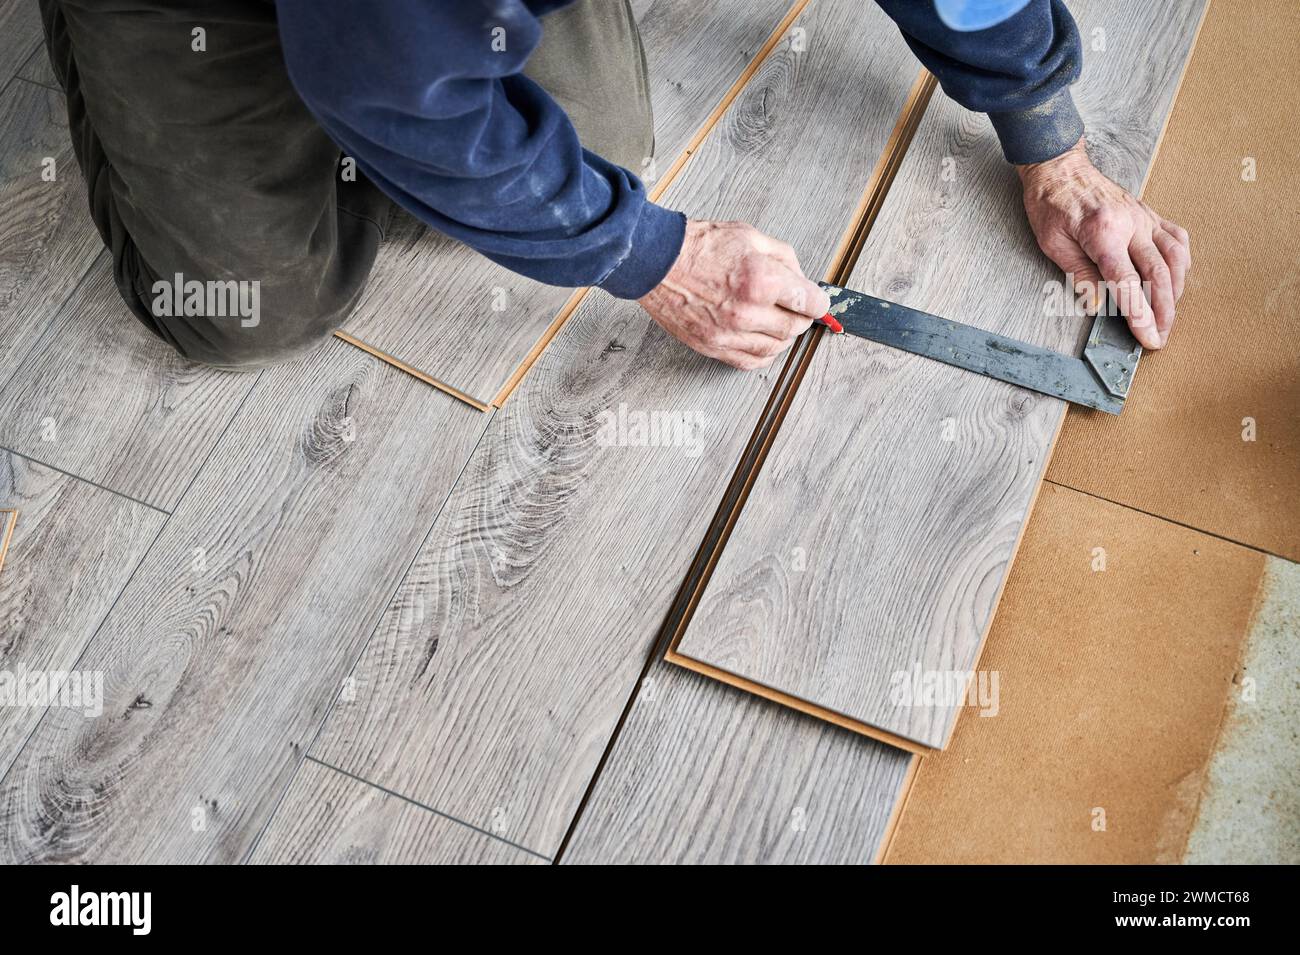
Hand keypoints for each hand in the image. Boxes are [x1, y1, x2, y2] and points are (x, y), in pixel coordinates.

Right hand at [638, 220, 830, 369]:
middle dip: (801, 318)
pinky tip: (762, 340)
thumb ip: (784, 257)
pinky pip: (751, 362)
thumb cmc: (698, 246)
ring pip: (776, 348)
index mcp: (761, 280)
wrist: (656, 262)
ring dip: (783, 337)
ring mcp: (729, 334)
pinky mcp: (713, 346)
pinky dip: (764, 354)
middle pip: (795, 328)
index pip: (810, 303)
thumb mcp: (750, 236)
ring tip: (777, 322)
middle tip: (795, 309)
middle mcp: (747, 311)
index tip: (817, 302)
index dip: (818, 302)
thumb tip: (801, 279)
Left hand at [1018, 138, 1189, 348]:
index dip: (1140, 314)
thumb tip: (1098, 306)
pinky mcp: (1149, 214)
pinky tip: (1176, 279)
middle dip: (1163, 312)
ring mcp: (1144, 218)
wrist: (1060, 169)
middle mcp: (1131, 224)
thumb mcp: (1053, 244)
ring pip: (1175, 258)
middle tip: (1161, 337)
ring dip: (1176, 291)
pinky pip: (1176, 238)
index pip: (1128, 283)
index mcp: (1103, 233)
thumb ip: (1079, 275)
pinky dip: (1181, 262)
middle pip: (1159, 275)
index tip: (1148, 337)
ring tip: (1169, 316)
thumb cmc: (1051, 205)